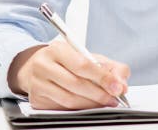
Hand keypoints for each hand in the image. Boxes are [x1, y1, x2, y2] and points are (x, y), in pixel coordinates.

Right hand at [8, 39, 130, 109]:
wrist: (35, 67)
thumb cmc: (65, 61)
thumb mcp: (86, 56)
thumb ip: (109, 66)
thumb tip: (122, 83)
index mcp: (57, 49)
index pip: (83, 65)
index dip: (103, 77)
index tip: (118, 87)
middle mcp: (43, 65)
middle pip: (76, 84)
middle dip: (99, 94)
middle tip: (114, 98)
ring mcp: (37, 84)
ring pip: (69, 99)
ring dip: (91, 104)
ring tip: (104, 102)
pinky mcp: (36, 100)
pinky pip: (62, 108)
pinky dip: (79, 109)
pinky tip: (89, 105)